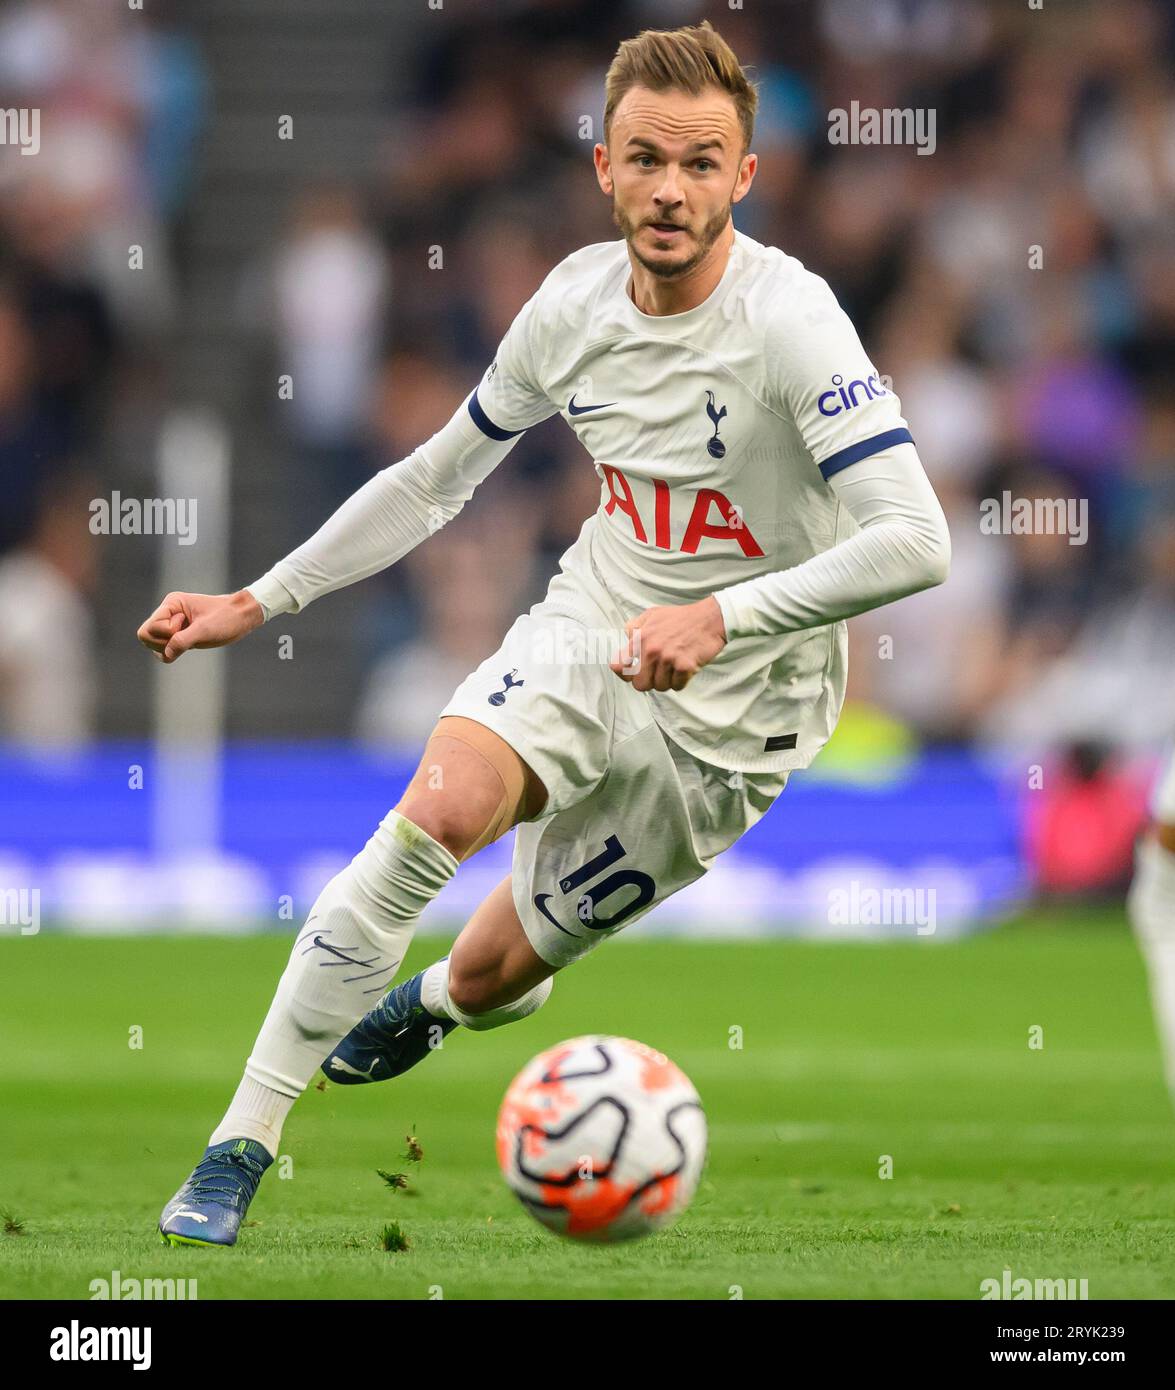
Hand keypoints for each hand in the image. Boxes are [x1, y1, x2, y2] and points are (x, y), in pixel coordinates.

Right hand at [137, 589, 263, 663]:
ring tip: (192, 639)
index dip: (165, 633)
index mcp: (171, 604)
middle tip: (187, 636)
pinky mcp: (179, 635)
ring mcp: (172, 624)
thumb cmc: (227, 617)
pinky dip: (173, 652)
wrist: (242, 615)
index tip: (186, 624)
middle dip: (164, 642)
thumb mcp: (206, 629)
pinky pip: (164, 649)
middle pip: (146, 636)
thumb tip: (166, 655)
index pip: (149, 627)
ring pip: (153, 644)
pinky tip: (190, 646)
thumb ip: (183, 640)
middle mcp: (168, 612)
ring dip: (170, 647)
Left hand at [609, 596, 726, 692]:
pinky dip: (681, 681)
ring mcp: (668, 659)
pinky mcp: (685, 666)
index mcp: (641, 638)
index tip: (632, 673)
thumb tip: (626, 640)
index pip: (619, 666)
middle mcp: (652, 650)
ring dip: (667, 681)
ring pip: (660, 687)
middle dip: (649, 681)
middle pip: (640, 685)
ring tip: (674, 666)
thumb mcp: (652, 615)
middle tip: (659, 672)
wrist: (710, 618)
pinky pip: (677, 686)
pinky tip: (685, 668)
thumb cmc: (681, 618)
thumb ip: (635, 627)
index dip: (624, 674)